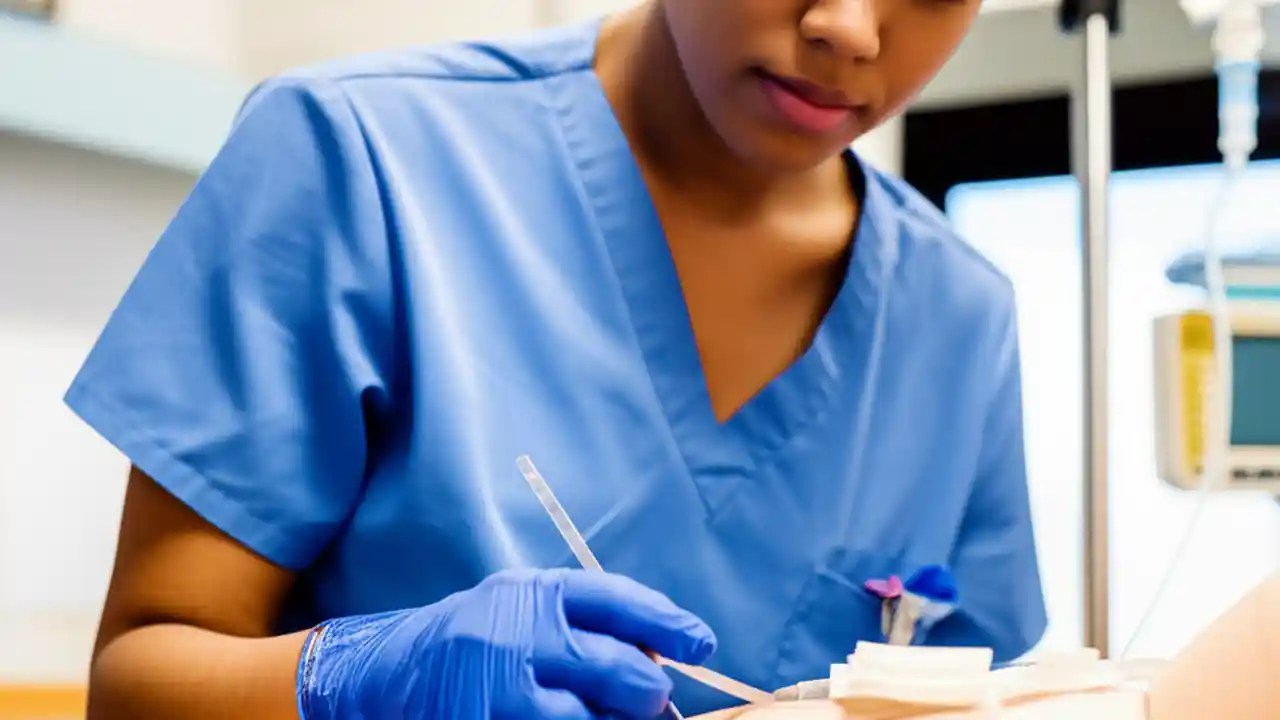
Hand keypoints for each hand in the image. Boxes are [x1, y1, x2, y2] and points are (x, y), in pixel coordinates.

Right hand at [297, 568, 716, 718]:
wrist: (377, 676)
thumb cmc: (465, 642)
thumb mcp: (517, 610)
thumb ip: (578, 623)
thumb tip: (658, 656)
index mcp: (528, 594)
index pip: (617, 602)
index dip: (668, 623)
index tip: (702, 644)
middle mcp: (515, 637)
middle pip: (622, 671)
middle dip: (647, 693)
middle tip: (651, 701)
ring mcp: (499, 692)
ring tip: (603, 714)